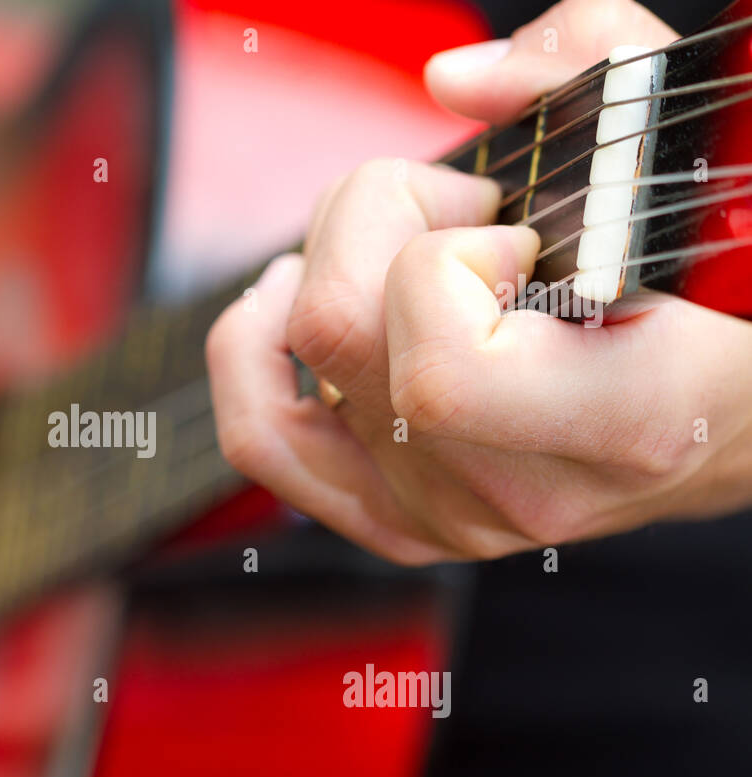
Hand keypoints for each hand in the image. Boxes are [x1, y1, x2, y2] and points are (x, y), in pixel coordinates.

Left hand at [206, 0, 751, 564]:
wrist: (738, 415)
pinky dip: (251, 356)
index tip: (507, 225)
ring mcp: (454, 517)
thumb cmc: (725, 286)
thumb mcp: (694, 159)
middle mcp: (521, 489)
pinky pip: (267, 442)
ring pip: (291, 373)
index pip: (438, 361)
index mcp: (619, 419)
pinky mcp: (403, 519)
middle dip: (374, 216)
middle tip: (455, 203)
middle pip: (338, 335)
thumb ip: (593, 78)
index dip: (442, 256)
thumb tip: (454, 83)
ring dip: (323, 267)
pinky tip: (286, 299)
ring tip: (386, 243)